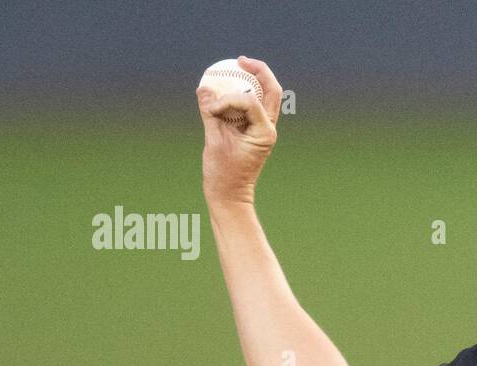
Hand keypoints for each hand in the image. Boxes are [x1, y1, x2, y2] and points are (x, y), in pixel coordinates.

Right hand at [198, 56, 282, 204]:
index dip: (229, 99)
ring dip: (252, 80)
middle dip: (259, 72)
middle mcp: (268, 128)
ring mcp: (264, 129)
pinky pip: (251, 105)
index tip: (211, 110)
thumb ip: (210, 113)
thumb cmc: (224, 173)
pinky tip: (227, 85)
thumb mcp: (214, 141)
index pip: (251, 101)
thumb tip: (204, 87)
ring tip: (237, 66)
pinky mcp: (254, 130)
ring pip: (265, 96)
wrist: (230, 195)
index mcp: (264, 133)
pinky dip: (241, 94)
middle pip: (272, 91)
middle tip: (241, 60)